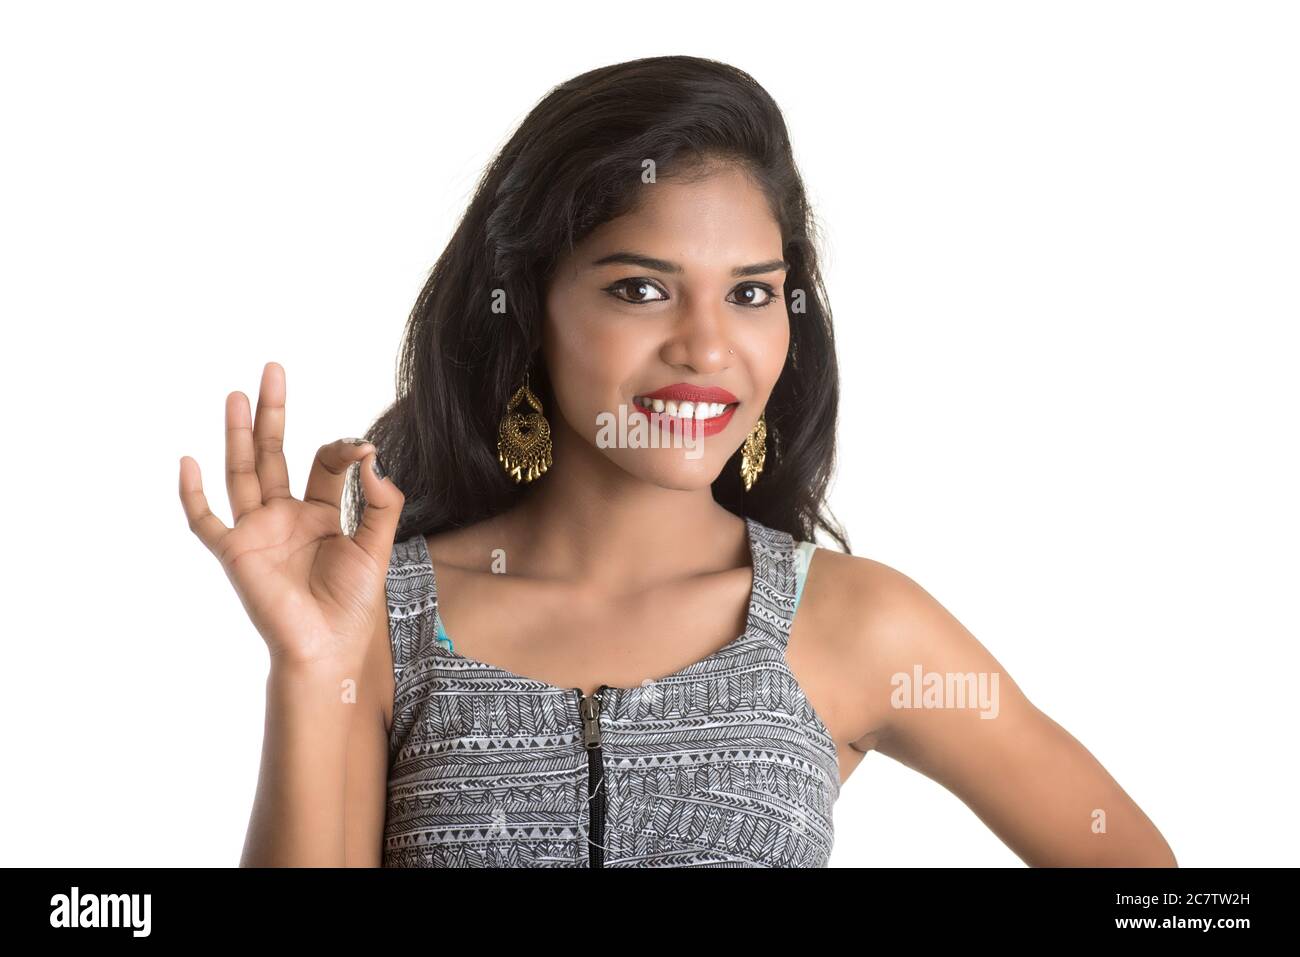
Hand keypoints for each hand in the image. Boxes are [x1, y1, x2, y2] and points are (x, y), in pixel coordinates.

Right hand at [178, 361, 403, 671]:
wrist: (327, 647)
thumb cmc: (353, 603)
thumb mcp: (377, 546)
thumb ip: (381, 502)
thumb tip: (372, 455)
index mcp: (322, 514)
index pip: (325, 464)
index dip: (342, 449)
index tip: (362, 446)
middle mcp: (286, 516)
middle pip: (275, 454)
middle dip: (274, 413)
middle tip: (273, 371)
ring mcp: (258, 531)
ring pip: (243, 473)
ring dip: (239, 435)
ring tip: (237, 396)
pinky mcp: (235, 552)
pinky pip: (205, 521)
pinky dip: (192, 494)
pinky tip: (188, 461)